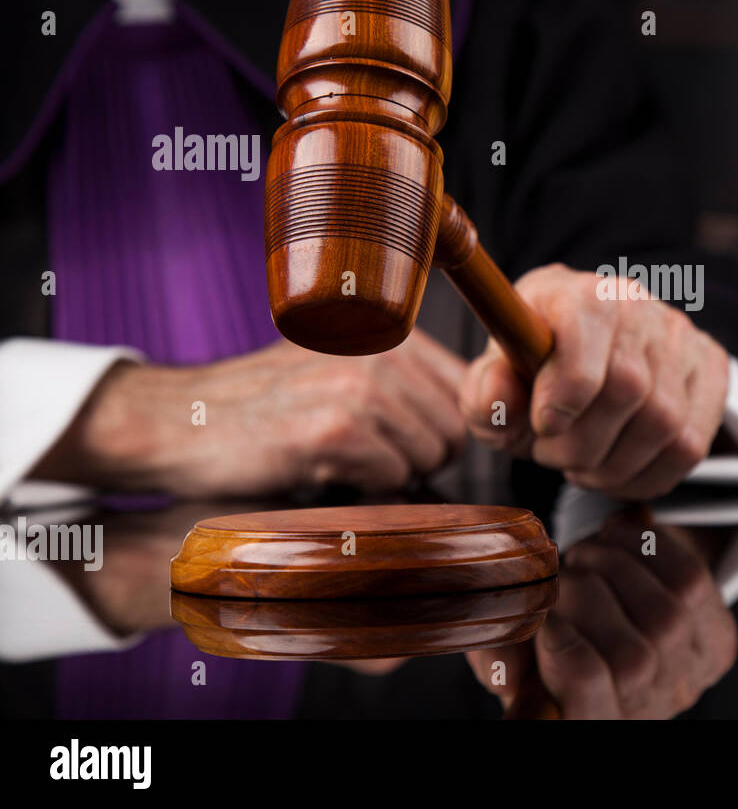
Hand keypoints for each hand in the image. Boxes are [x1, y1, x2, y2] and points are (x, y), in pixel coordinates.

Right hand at [34, 329, 468, 497]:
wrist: (182, 421)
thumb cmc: (266, 405)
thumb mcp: (340, 371)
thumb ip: (405, 384)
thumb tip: (471, 427)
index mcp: (389, 332)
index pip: (465, 392)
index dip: (442, 430)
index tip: (405, 442)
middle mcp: (381, 350)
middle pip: (454, 430)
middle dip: (419, 458)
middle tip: (363, 458)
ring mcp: (359, 386)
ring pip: (428, 456)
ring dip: (389, 474)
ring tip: (336, 458)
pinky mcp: (335, 428)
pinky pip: (392, 477)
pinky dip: (362, 488)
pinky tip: (320, 469)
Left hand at [460, 264, 729, 500]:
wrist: (585, 360)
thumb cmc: (535, 373)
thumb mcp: (497, 381)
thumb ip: (486, 393)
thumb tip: (502, 400)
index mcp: (577, 294)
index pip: (588, 337)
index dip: (564, 396)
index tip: (543, 428)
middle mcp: (637, 304)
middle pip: (629, 389)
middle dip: (583, 445)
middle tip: (554, 457)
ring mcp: (681, 335)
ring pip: (665, 423)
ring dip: (614, 467)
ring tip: (583, 467)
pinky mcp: (711, 369)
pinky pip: (692, 444)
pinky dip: (649, 477)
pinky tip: (618, 474)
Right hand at [466, 510, 737, 718]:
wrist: (620, 625)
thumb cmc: (559, 642)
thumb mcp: (519, 657)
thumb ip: (499, 657)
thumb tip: (505, 669)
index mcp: (595, 724)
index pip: (589, 694)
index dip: (565, 649)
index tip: (543, 613)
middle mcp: (650, 711)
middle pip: (632, 659)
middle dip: (586, 596)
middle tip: (561, 574)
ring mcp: (691, 677)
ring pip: (665, 616)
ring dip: (616, 566)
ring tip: (586, 554)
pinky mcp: (718, 639)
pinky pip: (690, 580)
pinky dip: (648, 547)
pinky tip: (618, 539)